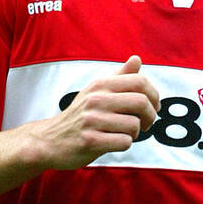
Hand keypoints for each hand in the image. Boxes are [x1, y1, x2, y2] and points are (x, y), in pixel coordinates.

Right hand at [32, 55, 159, 169]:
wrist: (49, 140)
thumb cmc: (79, 116)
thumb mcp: (95, 92)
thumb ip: (118, 77)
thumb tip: (137, 58)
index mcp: (100, 85)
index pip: (139, 81)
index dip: (154, 95)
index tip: (153, 107)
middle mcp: (96, 99)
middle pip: (141, 102)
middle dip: (150, 116)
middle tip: (145, 124)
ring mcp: (91, 120)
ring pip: (134, 125)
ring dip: (135, 133)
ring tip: (123, 134)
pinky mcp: (89, 141)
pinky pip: (124, 142)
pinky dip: (124, 145)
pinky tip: (113, 143)